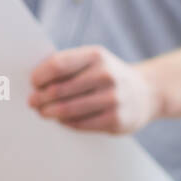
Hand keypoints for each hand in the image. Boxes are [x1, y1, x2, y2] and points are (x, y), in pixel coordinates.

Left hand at [28, 45, 162, 133]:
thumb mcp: (94, 61)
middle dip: (40, 98)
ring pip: (67, 110)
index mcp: (97, 56)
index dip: (40, 76)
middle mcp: (107, 75)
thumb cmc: (108, 76)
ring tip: (44, 112)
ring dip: (49, 113)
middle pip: (59, 90)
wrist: (147, 92)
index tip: (34, 83)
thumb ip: (68, 66)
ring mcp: (113, 98)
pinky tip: (63, 120)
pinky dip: (66, 123)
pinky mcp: (116, 119)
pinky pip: (80, 124)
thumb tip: (35, 83)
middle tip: (33, 102)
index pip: (58, 65)